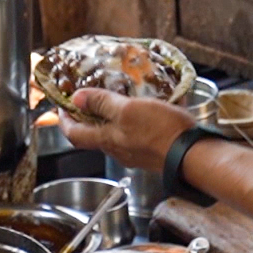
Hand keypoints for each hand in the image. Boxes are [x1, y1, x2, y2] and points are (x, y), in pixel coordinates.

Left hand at [58, 89, 194, 172]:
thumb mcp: (127, 110)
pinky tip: (143, 110)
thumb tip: (77, 98)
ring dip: (110, 118)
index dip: (64, 121)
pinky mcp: (151, 151)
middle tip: (88, 98)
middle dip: (87, 117)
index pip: (74, 134)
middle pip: (92, 135)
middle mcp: (117, 150)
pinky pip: (133, 135)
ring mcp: (134, 153)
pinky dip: (130, 122)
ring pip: (114, 135)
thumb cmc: (160, 132)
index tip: (61, 108)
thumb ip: (102, 103)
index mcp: (107, 140)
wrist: (191, 154)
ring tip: (116, 98)